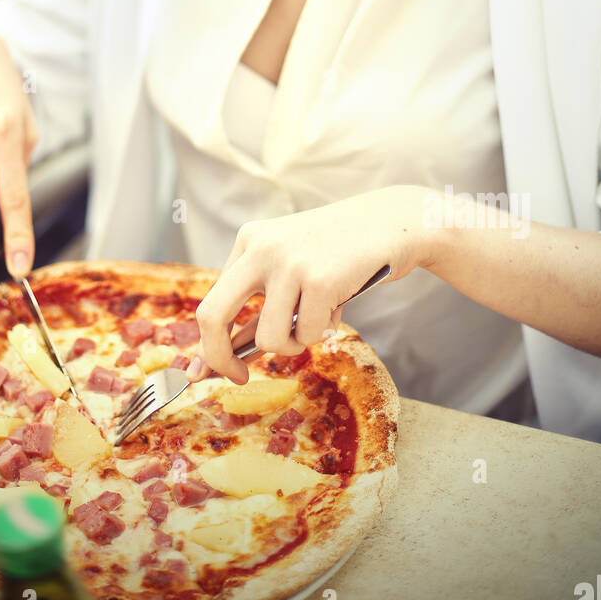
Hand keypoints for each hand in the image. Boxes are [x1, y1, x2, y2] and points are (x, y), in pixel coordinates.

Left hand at [187, 185, 433, 384]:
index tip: (212, 371)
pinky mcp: (319, 279)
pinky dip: (326, 330)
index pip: (210, 301)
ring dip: (296, 343)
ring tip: (317, 319)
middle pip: (213, 316)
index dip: (208, 345)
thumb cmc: (339, 253)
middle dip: (220, 358)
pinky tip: (339, 302)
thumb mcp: (290, 267)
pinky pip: (310, 334)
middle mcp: (260, 248)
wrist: (392, 222)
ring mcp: (289, 262)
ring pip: (270, 339)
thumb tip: (225, 358)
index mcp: (248, 241)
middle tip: (239, 376)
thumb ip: (260, 306)